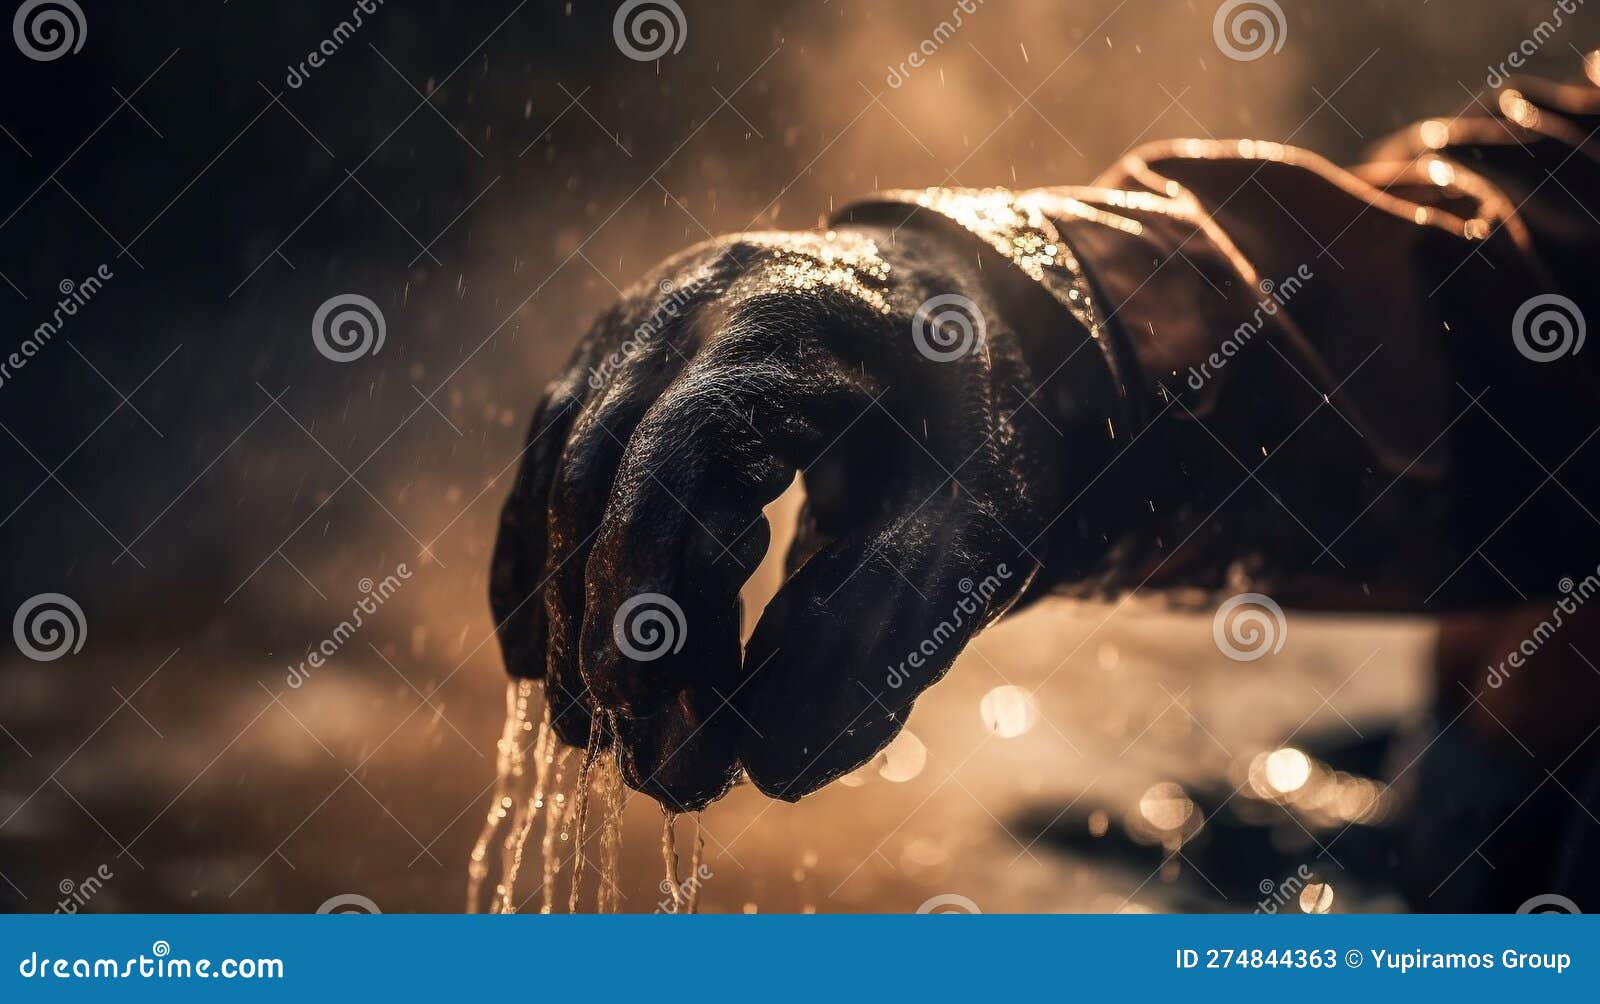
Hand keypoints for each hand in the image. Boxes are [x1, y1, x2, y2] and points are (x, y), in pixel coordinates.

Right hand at [490, 219, 1107, 810]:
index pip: (673, 448)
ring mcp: (638, 324)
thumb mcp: (966, 520)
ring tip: (578, 723)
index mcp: (782, 320)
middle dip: (591, 613)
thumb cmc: (966, 420)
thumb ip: (880, 633)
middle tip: (604, 740)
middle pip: (597, 461)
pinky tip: (537, 655)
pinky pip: (551, 461)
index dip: (637, 575)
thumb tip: (776, 772)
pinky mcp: (613, 359)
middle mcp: (687, 305)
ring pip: (560, 467)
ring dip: (558, 601)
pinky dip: (542, 560)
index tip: (624, 694)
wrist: (944, 308)